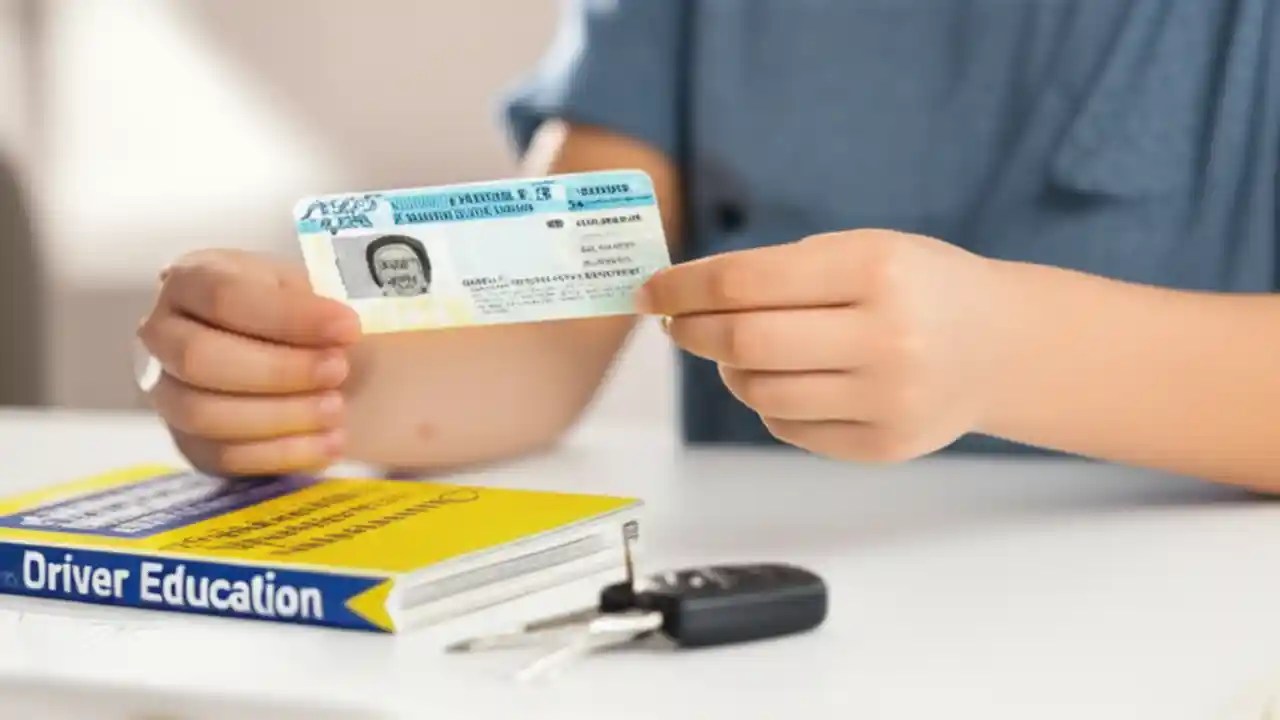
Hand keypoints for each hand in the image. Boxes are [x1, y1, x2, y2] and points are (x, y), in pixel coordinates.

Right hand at [137, 249, 362, 474]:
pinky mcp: (189, 443)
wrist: (313, 362)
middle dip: (279, 370)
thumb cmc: (307, 318)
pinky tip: (329, 443)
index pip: (224, 296)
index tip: (348, 328)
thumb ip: (317, 305)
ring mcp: (168, 392)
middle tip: (339, 370)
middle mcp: (164, 334)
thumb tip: (337, 330)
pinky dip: (282, 453)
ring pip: (203, 413)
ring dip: (281, 415)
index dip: (289, 316)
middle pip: (199, 358)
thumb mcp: (313, 291)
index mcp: (192, 279)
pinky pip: (222, 456)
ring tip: (336, 409)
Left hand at [636, 230, 1004, 461]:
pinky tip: (785, 378)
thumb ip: (781, 271)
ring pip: (760, 392)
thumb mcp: (865, 250)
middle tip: (675, 323)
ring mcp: (888, 400)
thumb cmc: (917, 287)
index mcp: (876, 270)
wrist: (1000, 347)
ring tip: (736, 350)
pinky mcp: (885, 446)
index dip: (684, 287)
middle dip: (692, 331)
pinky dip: (767, 401)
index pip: (747, 281)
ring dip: (728, 369)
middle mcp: (886, 337)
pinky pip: (788, 427)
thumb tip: (684, 297)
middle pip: (745, 343)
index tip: (649, 291)